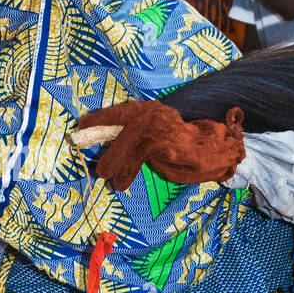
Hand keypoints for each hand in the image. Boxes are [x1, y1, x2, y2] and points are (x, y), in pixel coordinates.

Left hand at [77, 101, 244, 191]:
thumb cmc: (180, 147)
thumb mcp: (154, 139)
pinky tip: (122, 182)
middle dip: (101, 135)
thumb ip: (136, 139)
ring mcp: (157, 125)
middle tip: (90, 153)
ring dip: (113, 161)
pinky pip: (137, 155)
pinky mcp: (161, 141)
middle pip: (120, 121)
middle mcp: (151, 113)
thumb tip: (109, 149)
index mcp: (149, 110)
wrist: (210, 151)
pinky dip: (126, 170)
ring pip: (126, 141)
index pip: (121, 110)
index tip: (83, 124)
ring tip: (105, 176)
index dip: (101, 117)